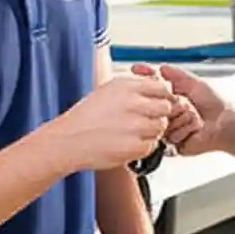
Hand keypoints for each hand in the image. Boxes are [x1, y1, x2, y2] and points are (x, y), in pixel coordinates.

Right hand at [56, 74, 174, 170]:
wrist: (69, 140)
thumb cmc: (85, 117)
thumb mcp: (107, 91)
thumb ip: (133, 89)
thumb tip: (155, 90)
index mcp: (126, 86)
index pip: (161, 87)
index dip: (161, 96)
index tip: (157, 102)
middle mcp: (133, 103)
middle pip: (165, 107)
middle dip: (158, 114)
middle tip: (146, 120)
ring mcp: (135, 125)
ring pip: (160, 127)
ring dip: (150, 131)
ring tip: (132, 133)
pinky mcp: (134, 146)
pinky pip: (151, 146)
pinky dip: (142, 147)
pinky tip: (126, 143)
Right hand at [133, 63, 228, 155]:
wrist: (226, 124)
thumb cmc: (215, 104)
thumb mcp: (195, 83)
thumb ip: (177, 74)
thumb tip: (161, 67)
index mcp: (172, 100)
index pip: (154, 94)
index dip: (159, 91)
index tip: (167, 90)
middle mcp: (170, 115)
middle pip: (158, 109)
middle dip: (176, 106)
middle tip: (188, 105)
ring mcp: (171, 130)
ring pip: (165, 123)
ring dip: (184, 118)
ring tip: (195, 117)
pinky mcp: (175, 144)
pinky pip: (172, 136)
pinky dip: (187, 130)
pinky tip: (195, 129)